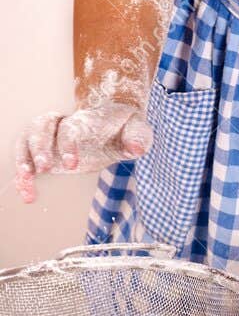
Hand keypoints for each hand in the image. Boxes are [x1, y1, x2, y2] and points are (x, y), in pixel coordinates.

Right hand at [14, 101, 151, 203]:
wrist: (114, 121)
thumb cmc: (125, 127)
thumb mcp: (137, 129)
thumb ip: (138, 136)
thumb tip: (137, 148)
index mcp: (84, 120)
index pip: (68, 127)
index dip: (67, 144)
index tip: (72, 166)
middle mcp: (62, 124)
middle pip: (40, 126)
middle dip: (39, 146)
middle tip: (44, 169)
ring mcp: (51, 137)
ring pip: (27, 138)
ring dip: (23, 158)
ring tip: (27, 180)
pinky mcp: (45, 152)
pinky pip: (27, 159)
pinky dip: (23, 176)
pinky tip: (27, 195)